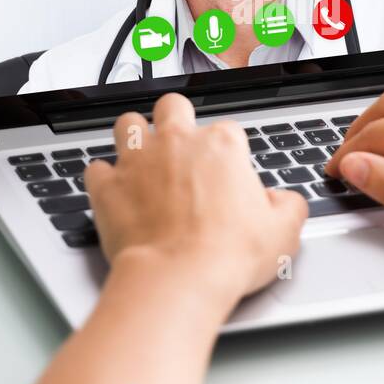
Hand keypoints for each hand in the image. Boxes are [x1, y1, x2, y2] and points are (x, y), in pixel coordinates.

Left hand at [84, 92, 308, 306]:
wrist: (178, 277)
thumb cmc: (228, 255)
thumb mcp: (283, 232)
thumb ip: (288, 206)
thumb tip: (283, 201)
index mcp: (221, 145)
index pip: (227, 130)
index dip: (228, 152)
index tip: (227, 174)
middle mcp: (176, 142)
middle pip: (172, 106)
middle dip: (175, 119)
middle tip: (180, 146)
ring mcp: (138, 161)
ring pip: (126, 123)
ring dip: (133, 136)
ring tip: (141, 158)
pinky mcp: (107, 186)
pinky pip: (95, 168)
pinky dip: (103, 178)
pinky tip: (113, 191)